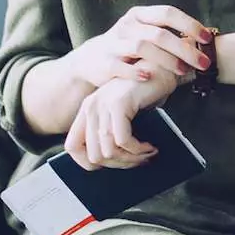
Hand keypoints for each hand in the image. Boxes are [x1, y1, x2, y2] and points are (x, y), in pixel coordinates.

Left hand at [64, 64, 178, 169]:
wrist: (161, 69)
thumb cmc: (144, 93)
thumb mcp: (121, 115)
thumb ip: (110, 133)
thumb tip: (114, 163)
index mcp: (87, 111)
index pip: (72, 147)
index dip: (90, 163)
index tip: (113, 163)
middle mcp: (91, 107)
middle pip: (94, 155)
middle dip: (119, 164)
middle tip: (138, 161)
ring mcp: (103, 105)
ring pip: (109, 151)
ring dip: (132, 158)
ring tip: (147, 154)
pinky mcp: (119, 104)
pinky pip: (123, 140)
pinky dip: (138, 150)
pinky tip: (150, 147)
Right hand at [67, 5, 212, 88]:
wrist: (90, 61)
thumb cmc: (127, 48)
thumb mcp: (144, 34)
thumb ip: (168, 35)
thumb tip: (203, 42)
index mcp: (140, 15)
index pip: (168, 13)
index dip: (189, 24)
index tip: (207, 39)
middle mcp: (127, 25)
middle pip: (159, 34)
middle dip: (184, 48)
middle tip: (203, 62)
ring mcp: (114, 43)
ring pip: (142, 47)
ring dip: (166, 60)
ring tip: (183, 71)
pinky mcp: (105, 62)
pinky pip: (121, 66)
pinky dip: (135, 71)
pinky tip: (149, 76)